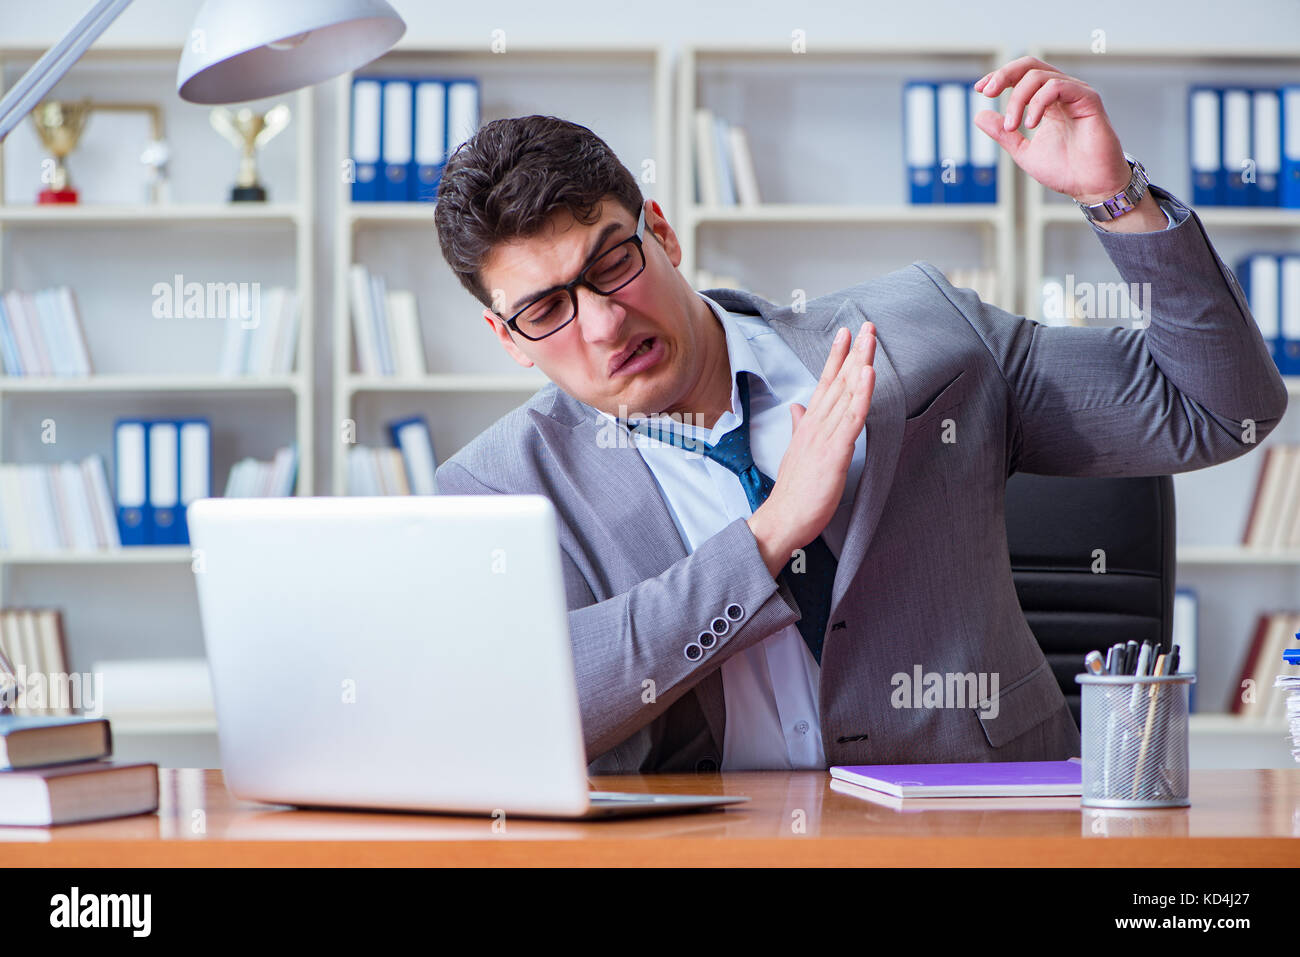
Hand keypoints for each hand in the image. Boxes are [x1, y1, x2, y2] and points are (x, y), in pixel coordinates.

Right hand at [748, 321, 874, 576]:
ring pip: (846, 394)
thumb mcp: (796, 452)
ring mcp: (825, 436)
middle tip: (866, 326)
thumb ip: (799, 427)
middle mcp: (817, 425)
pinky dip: (861, 394)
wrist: (783, 518)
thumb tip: (796, 407)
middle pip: (839, 382)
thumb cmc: (793, 491)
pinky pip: (852, 418)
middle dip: (853, 353)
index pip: (825, 384)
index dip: (837, 358)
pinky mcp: (835, 451)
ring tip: (869, 341)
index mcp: (809, 425)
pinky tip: (867, 375)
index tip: (846, 334)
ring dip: (859, 365)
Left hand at [972, 56, 1131, 205]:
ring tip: (1013, 127)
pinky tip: (1030, 124)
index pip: (1022, 76)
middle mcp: (1062, 93)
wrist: (1090, 186)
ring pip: (1040, 76)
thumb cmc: (1064, 170)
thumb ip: (1003, 133)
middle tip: (988, 93)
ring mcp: (1076, 93)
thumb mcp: (1023, 151)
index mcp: (1047, 101)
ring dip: (1018, 99)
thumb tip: (979, 115)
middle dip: (1004, 75)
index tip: (979, 89)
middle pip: (1030, 65)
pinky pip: (1058, 86)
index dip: (1000, 77)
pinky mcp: (1088, 99)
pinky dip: (1038, 102)